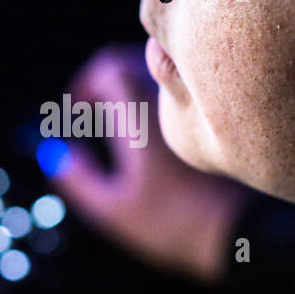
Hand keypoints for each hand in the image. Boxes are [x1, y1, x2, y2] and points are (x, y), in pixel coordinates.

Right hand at [46, 43, 249, 283]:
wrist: (237, 229)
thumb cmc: (172, 223)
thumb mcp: (113, 209)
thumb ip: (78, 179)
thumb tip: (56, 155)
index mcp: (139, 116)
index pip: (107, 70)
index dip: (84, 85)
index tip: (74, 113)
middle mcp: (167, 99)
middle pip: (132, 64)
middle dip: (104, 81)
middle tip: (90, 112)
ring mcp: (191, 105)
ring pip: (155, 74)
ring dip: (130, 87)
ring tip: (117, 121)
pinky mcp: (207, 119)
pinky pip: (177, 91)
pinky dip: (156, 99)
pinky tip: (153, 135)